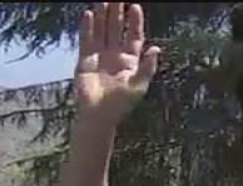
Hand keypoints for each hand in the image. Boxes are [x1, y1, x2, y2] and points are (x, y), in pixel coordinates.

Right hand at [75, 2, 160, 120]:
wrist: (99, 116)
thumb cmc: (121, 104)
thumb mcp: (138, 86)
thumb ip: (147, 68)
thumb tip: (156, 48)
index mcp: (130, 61)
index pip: (134, 37)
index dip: (135, 23)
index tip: (135, 7)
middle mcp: (115, 56)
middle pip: (117, 30)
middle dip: (117, 14)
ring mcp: (99, 56)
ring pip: (102, 31)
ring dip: (103, 17)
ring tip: (104, 0)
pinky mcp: (85, 60)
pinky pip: (86, 40)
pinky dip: (88, 28)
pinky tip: (89, 15)